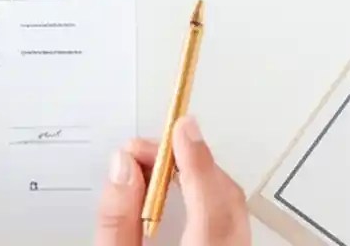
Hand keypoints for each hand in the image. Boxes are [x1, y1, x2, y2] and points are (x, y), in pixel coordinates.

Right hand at [95, 116, 250, 244]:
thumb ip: (117, 221)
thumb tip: (122, 167)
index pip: (213, 211)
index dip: (197, 163)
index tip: (181, 127)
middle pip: (227, 202)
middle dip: (189, 164)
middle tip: (145, 150)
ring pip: (231, 206)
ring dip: (197, 178)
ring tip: (151, 168)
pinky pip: (230, 217)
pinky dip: (205, 195)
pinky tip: (176, 190)